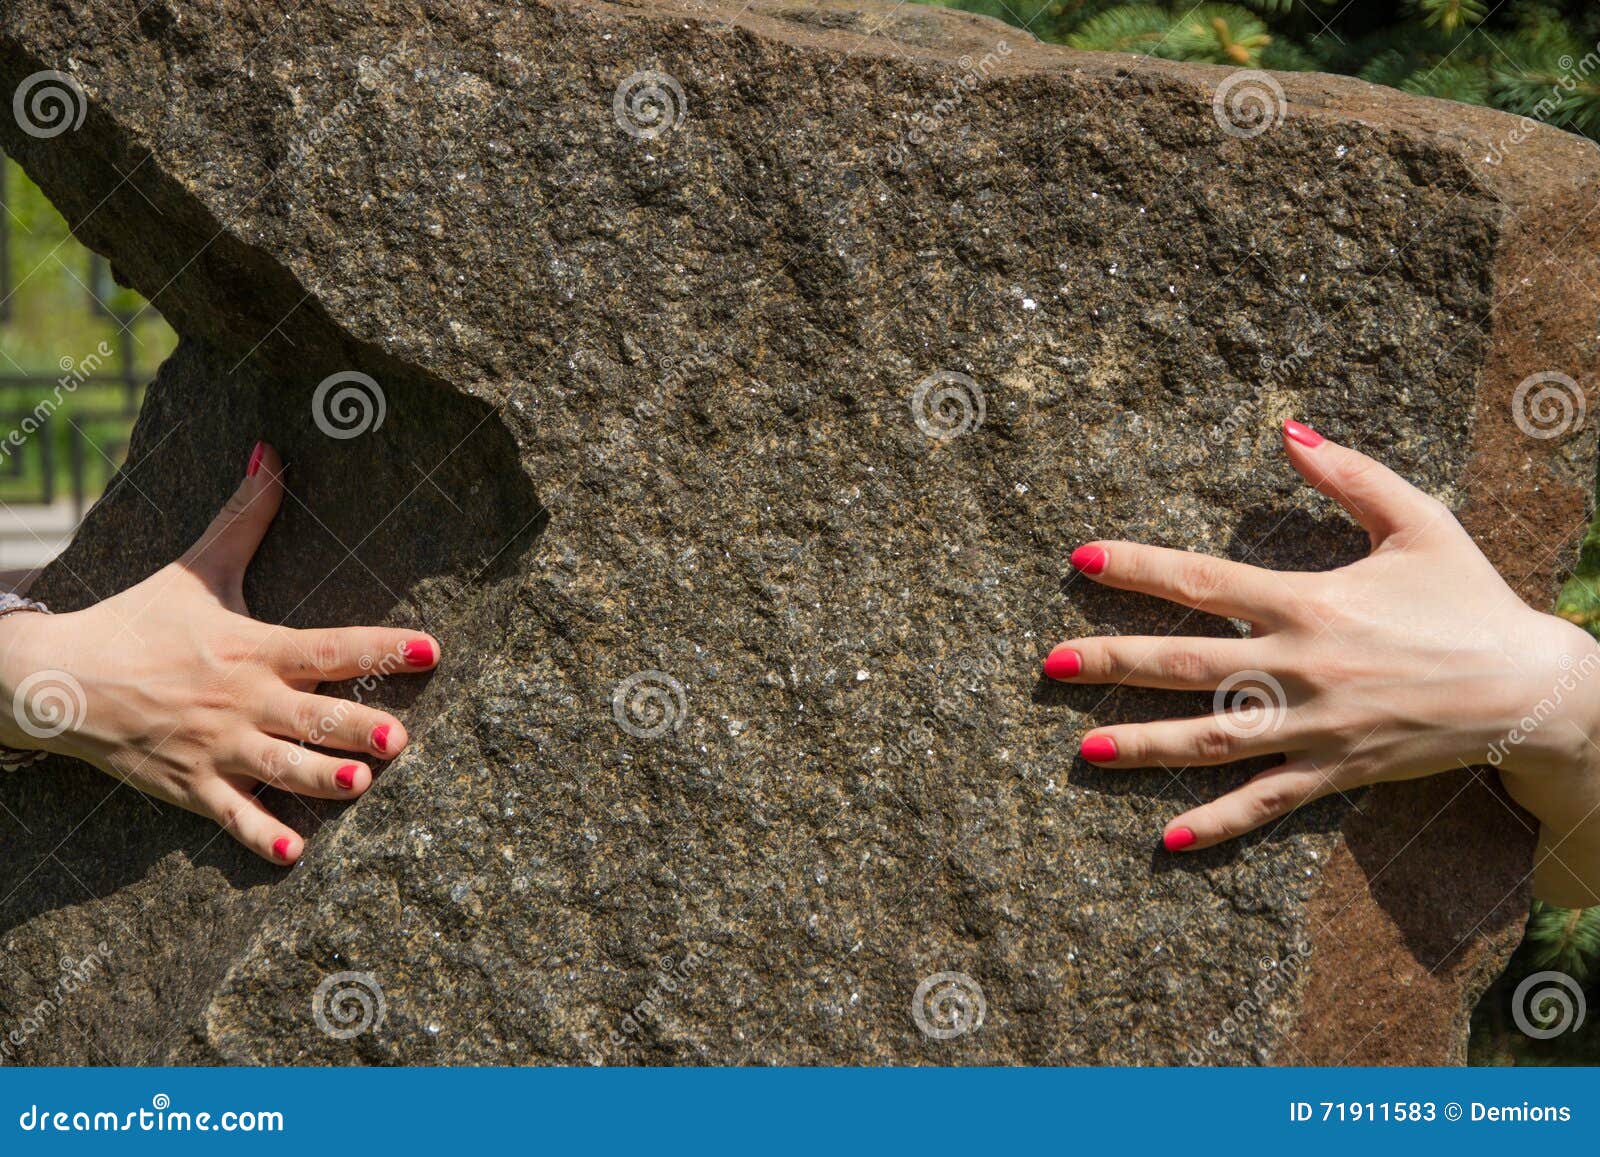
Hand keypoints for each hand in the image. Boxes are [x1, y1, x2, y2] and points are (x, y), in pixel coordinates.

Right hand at [0, 442, 439, 864]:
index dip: (385, 646)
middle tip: (399, 737)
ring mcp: (217, 747)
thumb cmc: (140, 621)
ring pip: (282, 769)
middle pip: (313, 715)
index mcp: (255, 647)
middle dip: (356, 727)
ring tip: (362, 785)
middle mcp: (243, 700)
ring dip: (322, 779)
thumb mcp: (197, 567)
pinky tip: (293, 855)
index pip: (333, 646)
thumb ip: (246, 514)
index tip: (433, 646)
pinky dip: (259, 837)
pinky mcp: (191, 787)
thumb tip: (273, 449)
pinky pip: (231, 817)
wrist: (60, 678)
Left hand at [1043, 419, 1599, 906]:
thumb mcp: (1417, 520)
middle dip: (1112, 661)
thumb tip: (1287, 430)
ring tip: (1084, 748)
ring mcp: (1315, 727)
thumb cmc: (1470, 599)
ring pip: (1212, 739)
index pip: (1203, 582)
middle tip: (1049, 663)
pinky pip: (1267, 804)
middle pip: (1185, 664)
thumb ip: (1348, 475)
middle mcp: (1301, 667)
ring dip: (1145, 745)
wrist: (1533, 688)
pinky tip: (1167, 839)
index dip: (1137, 568)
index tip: (1080, 559)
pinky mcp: (1336, 774)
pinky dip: (1218, 823)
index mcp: (1310, 602)